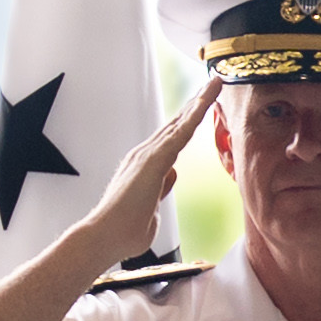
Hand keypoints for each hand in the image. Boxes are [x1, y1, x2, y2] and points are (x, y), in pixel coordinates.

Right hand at [95, 83, 222, 242]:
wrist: (104, 237)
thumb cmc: (124, 231)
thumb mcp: (151, 207)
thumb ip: (162, 188)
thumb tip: (171, 173)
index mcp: (145, 166)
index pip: (171, 138)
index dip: (187, 121)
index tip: (201, 105)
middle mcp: (144, 155)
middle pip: (176, 124)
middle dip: (195, 103)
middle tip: (213, 84)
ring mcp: (147, 155)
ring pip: (180, 123)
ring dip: (199, 101)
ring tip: (216, 83)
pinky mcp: (153, 161)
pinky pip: (180, 133)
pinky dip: (195, 115)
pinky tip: (207, 100)